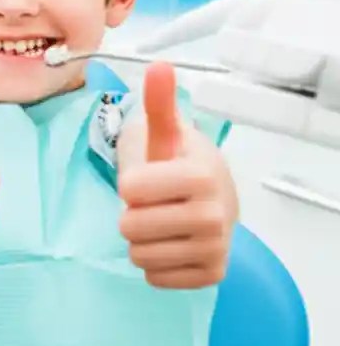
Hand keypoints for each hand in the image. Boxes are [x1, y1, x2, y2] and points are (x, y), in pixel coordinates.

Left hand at [118, 63, 233, 288]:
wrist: (212, 200)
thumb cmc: (178, 166)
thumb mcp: (165, 134)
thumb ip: (159, 104)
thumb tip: (159, 67)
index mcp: (201, 175)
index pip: (131, 190)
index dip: (129, 185)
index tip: (148, 179)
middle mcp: (215, 214)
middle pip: (130, 227)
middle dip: (131, 216)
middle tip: (151, 206)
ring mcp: (215, 247)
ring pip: (139, 255)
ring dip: (140, 241)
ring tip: (160, 224)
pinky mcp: (211, 275)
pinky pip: (155, 278)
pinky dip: (155, 264)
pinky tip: (170, 245)